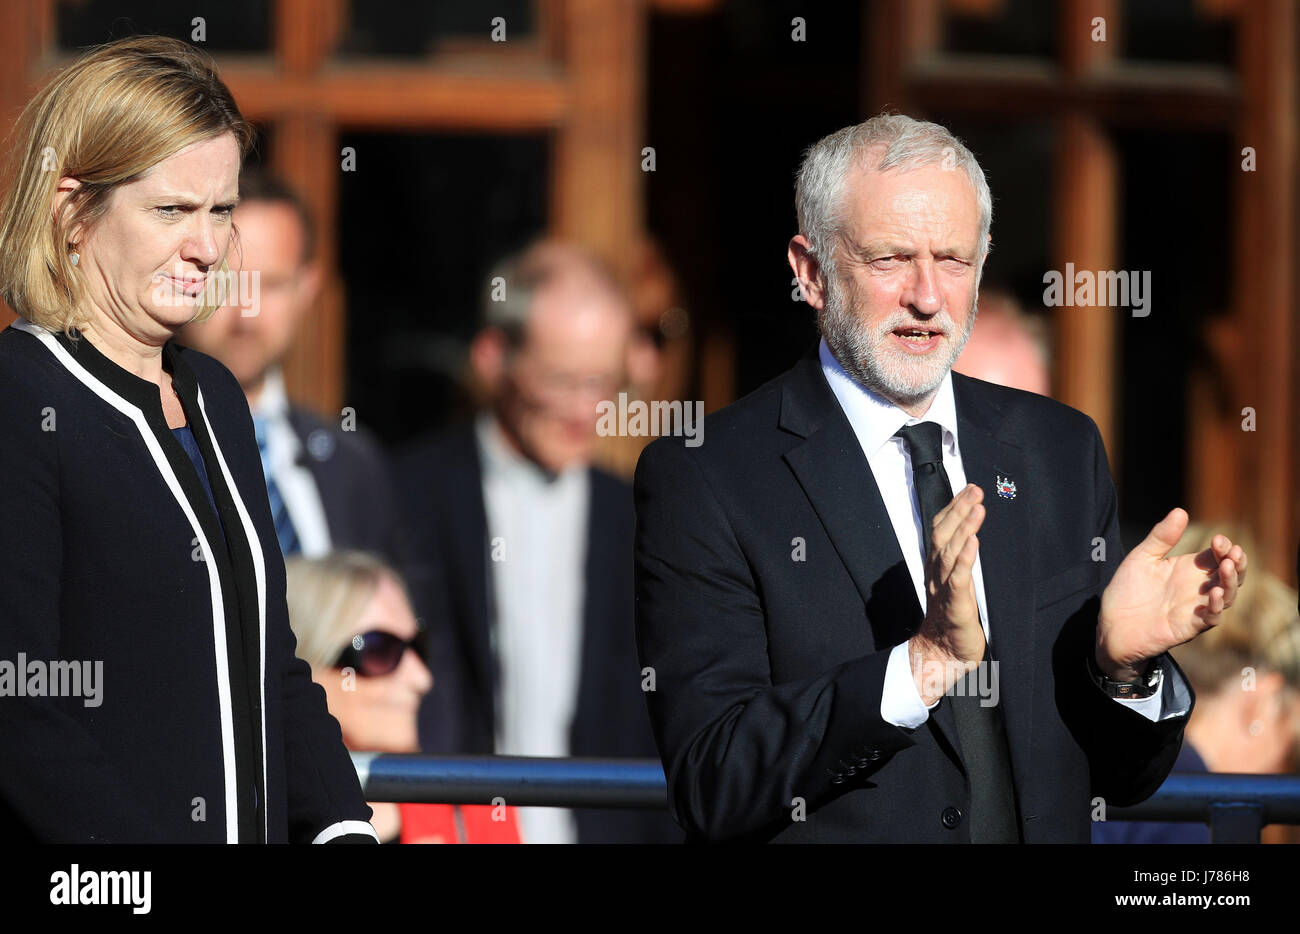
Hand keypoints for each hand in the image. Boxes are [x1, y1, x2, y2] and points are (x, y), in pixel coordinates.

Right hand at [909, 483, 986, 704]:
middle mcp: (936, 573)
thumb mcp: (955, 584)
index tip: (968, 489)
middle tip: (975, 490)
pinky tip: (974, 543)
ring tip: (977, 508)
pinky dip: (965, 559)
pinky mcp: (955, 605)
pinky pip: (958, 578)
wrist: (940, 655)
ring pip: (949, 552)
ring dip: (964, 528)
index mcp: (936, 567)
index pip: (940, 530)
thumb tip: (973, 538)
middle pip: (942, 534)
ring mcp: (943, 588)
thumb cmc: (952, 620)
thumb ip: (959, 562)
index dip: (952, 508)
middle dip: (958, 509)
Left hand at [1096, 507, 1246, 680]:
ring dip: (1230, 583)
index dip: (1223, 548)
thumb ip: (1161, 538)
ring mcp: (1196, 608)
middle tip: (1232, 553)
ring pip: (1227, 596)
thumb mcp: (1142, 558)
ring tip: (1226, 568)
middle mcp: (1197, 588)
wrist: (1110, 625)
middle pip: (1230, 575)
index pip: (1217, 556)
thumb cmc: (1127, 591)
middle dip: (1236, 563)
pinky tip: (1214, 595)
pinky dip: (1216, 608)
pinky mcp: (1188, 627)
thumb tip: (1181, 510)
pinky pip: (1211, 619)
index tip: (1218, 540)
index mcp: (1189, 569)